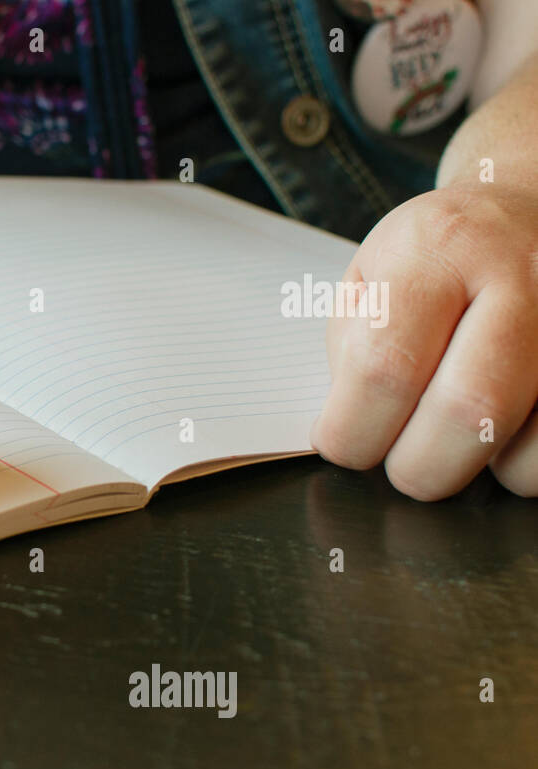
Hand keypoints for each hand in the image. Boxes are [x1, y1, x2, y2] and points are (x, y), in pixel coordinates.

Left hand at [311, 182, 537, 498]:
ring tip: (456, 437)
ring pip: (532, 442)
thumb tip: (351, 432)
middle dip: (420, 465)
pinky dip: (525, 461)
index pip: (385, 367)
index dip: (353, 430)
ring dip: (482, 467)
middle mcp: (522, 274)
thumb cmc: (435, 259)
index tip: (342, 444)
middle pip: (470, 410)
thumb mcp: (371, 277)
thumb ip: (352, 353)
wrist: (524, 207)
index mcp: (438, 248)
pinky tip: (506, 432)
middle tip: (402, 463)